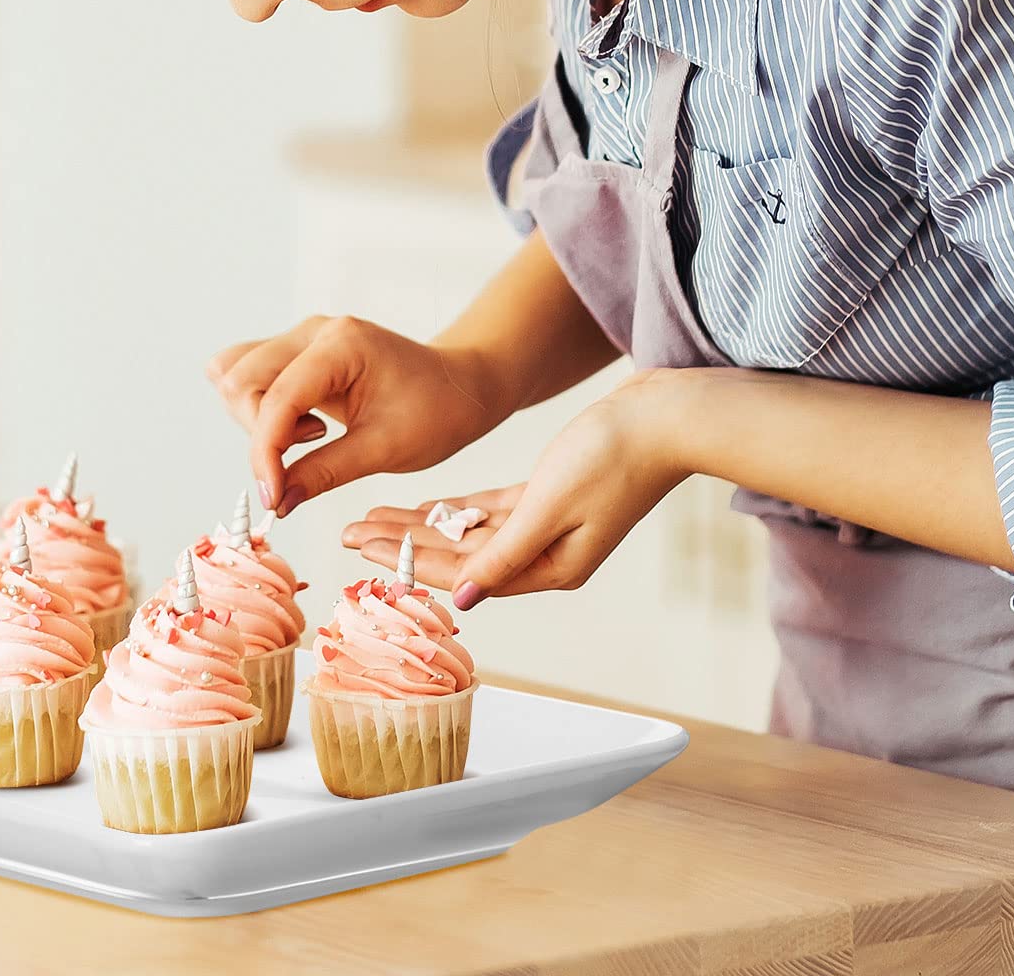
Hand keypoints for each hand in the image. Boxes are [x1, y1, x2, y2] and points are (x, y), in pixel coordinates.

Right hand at [205, 315, 515, 517]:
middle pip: (241, 380)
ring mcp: (303, 337)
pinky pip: (252, 376)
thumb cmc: (436, 412)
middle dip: (259, 434)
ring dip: (256, 419)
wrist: (460, 387)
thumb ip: (324, 472)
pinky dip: (261, 410)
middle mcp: (314, 331)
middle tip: (304, 459)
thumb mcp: (384, 450)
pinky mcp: (298, 352)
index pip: (277, 399)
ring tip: (310, 437)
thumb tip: (276, 502)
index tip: (273, 498)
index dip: (266, 454)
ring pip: (237, 376)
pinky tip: (302, 427)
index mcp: (342, 345)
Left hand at [340, 369, 692, 606]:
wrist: (666, 418)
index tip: (362, 549)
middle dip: (402, 546)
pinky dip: (459, 511)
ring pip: (471, 534)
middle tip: (348, 535)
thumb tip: (464, 595)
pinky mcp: (552, 499)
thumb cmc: (614, 457)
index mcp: (552, 568)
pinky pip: (493, 514)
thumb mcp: (551, 504)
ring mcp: (550, 528)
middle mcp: (548, 556)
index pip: (464, 571)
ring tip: (372, 521)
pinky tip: (426, 508)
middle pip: (459, 557)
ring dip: (422, 526)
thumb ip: (507, 551)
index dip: (408, 561)